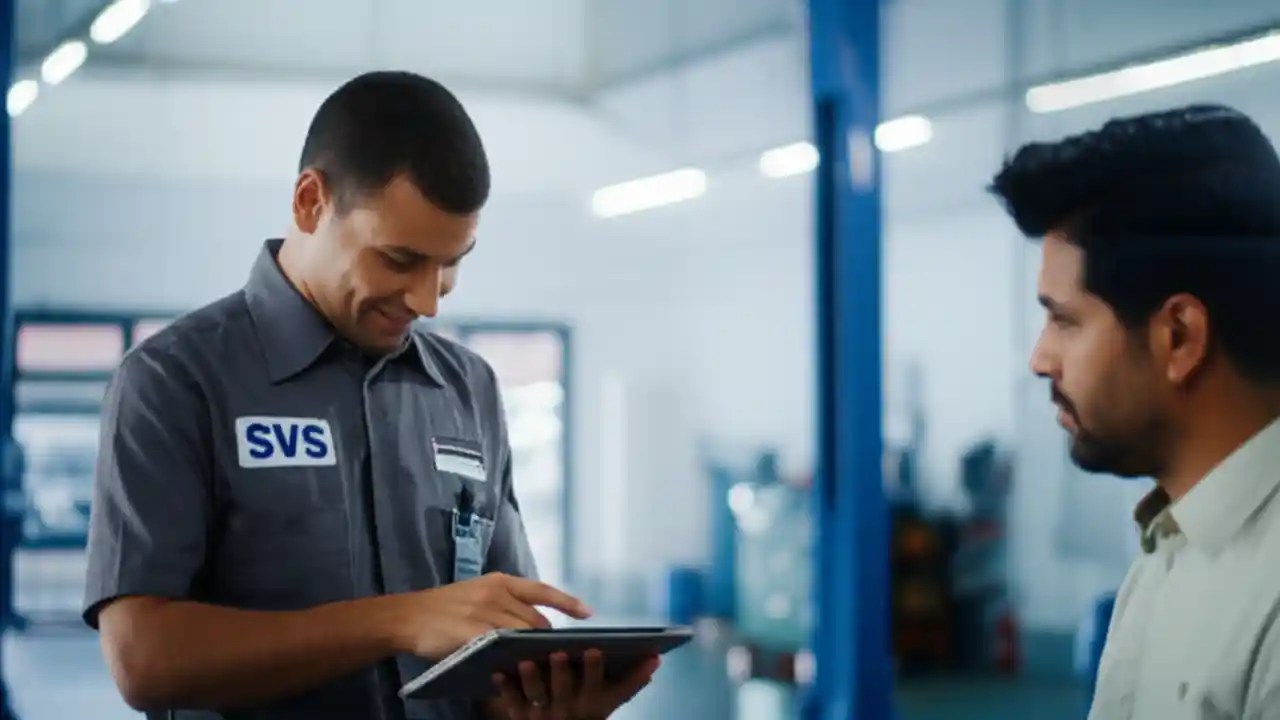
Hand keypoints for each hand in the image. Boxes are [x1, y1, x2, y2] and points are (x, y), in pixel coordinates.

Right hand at [392, 573, 591, 659]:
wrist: (407, 616)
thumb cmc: (444, 609)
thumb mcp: (477, 595)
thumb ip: (504, 605)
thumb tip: (533, 628)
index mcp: (500, 581)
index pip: (542, 590)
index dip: (567, 602)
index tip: (588, 613)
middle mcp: (495, 592)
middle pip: (536, 619)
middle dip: (548, 638)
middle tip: (557, 654)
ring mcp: (484, 612)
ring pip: (523, 635)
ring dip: (534, 651)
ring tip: (541, 664)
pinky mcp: (473, 632)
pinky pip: (503, 648)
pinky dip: (512, 659)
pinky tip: (516, 669)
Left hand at [491, 650, 659, 719]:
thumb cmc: (588, 712)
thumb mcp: (611, 700)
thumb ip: (633, 680)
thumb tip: (656, 659)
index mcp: (591, 703)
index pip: (595, 684)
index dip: (595, 669)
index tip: (594, 649)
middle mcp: (568, 710)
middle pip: (564, 689)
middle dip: (561, 671)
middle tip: (557, 651)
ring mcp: (542, 714)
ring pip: (536, 695)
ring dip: (531, 679)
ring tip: (525, 660)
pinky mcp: (520, 716)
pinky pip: (511, 703)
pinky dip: (505, 689)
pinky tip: (498, 671)